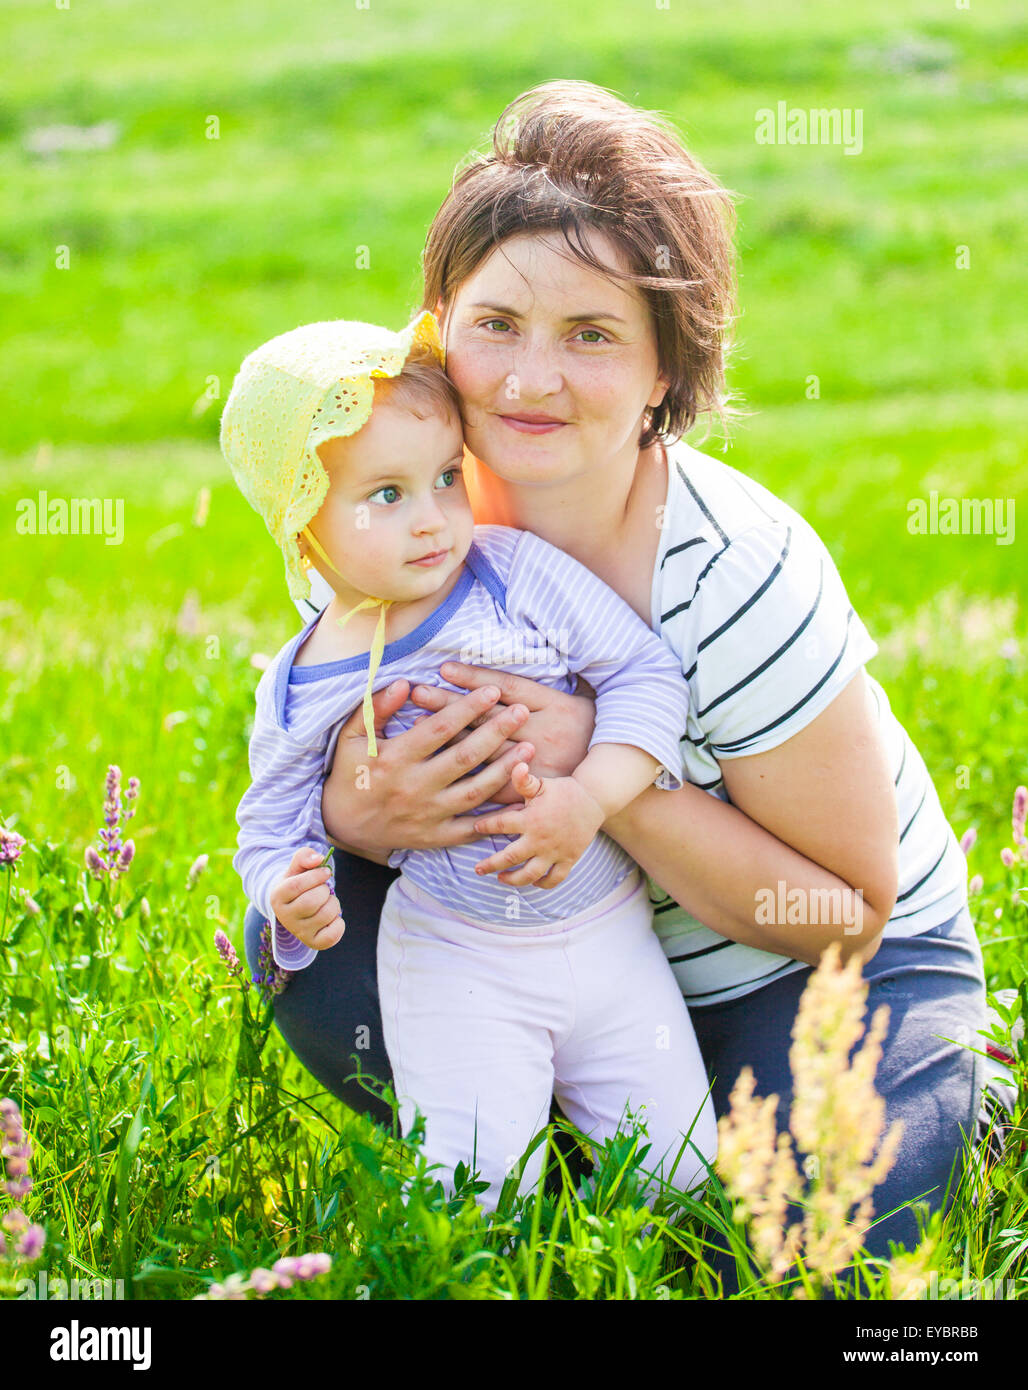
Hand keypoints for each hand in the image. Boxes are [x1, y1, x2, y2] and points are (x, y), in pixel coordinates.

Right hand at [269, 847, 344, 951]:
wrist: (297, 906)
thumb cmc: (299, 882)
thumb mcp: (298, 867)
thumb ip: (305, 857)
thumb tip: (318, 859)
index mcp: (278, 896)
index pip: (296, 886)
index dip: (316, 876)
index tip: (325, 872)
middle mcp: (285, 917)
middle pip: (311, 902)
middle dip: (325, 891)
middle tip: (324, 889)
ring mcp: (299, 932)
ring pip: (325, 915)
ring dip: (334, 904)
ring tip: (327, 902)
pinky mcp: (313, 943)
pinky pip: (332, 936)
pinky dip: (339, 924)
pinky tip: (332, 917)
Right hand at [320, 679, 538, 860]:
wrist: (342, 825)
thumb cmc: (349, 773)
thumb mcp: (352, 736)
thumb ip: (376, 708)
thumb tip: (404, 683)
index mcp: (395, 758)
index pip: (439, 729)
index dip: (468, 708)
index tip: (492, 690)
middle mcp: (414, 786)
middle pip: (464, 757)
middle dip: (496, 733)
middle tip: (521, 714)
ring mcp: (428, 814)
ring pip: (474, 792)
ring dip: (504, 771)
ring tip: (528, 750)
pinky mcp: (436, 836)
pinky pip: (472, 828)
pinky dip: (497, 817)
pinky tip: (519, 799)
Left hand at [409, 664, 596, 802]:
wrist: (609, 779)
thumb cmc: (586, 730)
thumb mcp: (570, 700)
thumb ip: (534, 687)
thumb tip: (498, 668)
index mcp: (553, 706)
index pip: (508, 686)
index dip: (475, 677)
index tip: (444, 668)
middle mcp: (542, 733)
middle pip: (488, 716)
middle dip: (450, 704)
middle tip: (418, 691)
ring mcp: (535, 763)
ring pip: (485, 748)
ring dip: (451, 734)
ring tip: (419, 721)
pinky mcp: (529, 788)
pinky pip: (494, 782)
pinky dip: (465, 772)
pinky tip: (439, 763)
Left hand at [471, 770, 604, 887]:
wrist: (593, 799)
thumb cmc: (563, 790)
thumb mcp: (542, 783)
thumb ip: (524, 780)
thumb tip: (516, 766)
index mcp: (530, 819)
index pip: (499, 825)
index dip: (485, 826)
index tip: (476, 827)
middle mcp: (540, 839)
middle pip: (509, 858)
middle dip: (490, 864)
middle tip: (478, 869)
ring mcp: (554, 852)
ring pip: (530, 874)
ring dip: (512, 879)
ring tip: (500, 878)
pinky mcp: (568, 859)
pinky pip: (554, 879)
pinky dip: (542, 884)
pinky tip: (532, 882)